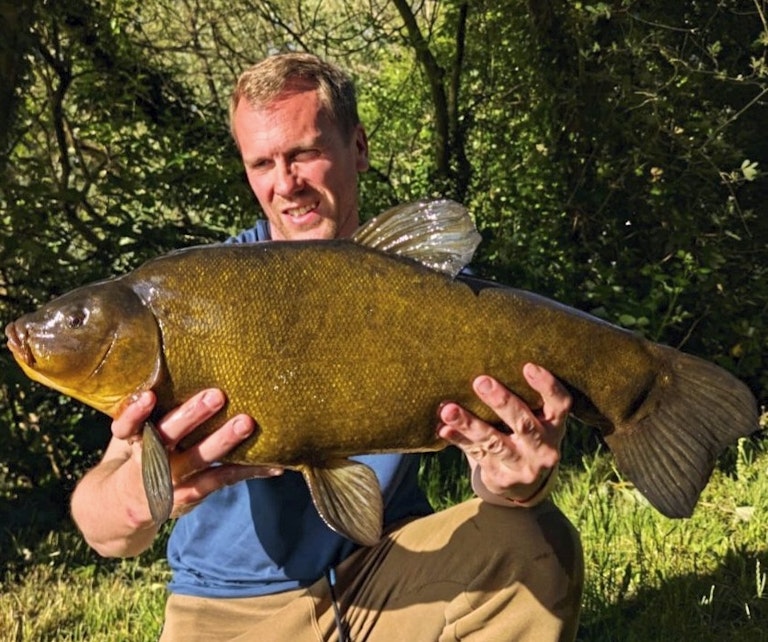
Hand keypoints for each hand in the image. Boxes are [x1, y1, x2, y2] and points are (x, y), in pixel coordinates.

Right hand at [114, 389, 282, 519]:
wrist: (125, 506)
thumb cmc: (140, 450)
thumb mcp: (134, 433)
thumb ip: (151, 409)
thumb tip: (179, 362)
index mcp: (133, 441)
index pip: (127, 427)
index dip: (135, 413)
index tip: (148, 395)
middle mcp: (150, 461)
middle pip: (167, 438)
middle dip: (191, 416)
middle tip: (216, 395)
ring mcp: (172, 480)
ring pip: (199, 458)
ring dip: (224, 440)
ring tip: (247, 423)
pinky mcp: (192, 493)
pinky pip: (224, 479)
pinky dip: (250, 470)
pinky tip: (275, 464)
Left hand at [437, 364, 569, 503]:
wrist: (525, 485)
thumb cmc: (525, 435)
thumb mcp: (535, 419)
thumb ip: (521, 397)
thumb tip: (484, 360)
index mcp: (554, 426)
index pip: (560, 404)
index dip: (547, 386)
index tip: (528, 366)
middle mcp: (543, 448)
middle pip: (524, 424)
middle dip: (502, 402)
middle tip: (480, 382)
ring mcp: (523, 465)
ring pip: (495, 442)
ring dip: (470, 424)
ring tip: (449, 410)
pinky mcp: (501, 477)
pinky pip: (477, 454)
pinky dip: (459, 440)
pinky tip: (444, 429)